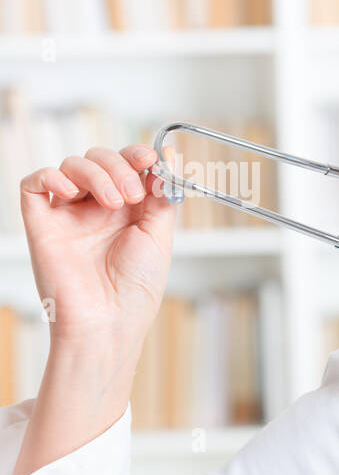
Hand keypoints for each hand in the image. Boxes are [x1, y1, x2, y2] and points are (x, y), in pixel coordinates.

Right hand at [19, 144, 176, 348]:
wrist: (108, 320)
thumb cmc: (135, 289)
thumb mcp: (159, 236)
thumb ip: (162, 197)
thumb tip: (167, 159)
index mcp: (128, 210)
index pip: (127, 165)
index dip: (136, 154)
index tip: (151, 158)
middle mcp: (97, 208)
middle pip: (99, 159)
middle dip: (120, 166)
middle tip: (133, 194)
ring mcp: (68, 214)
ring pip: (72, 165)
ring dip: (96, 173)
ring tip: (114, 203)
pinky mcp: (42, 223)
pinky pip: (35, 184)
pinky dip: (52, 176)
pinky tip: (72, 192)